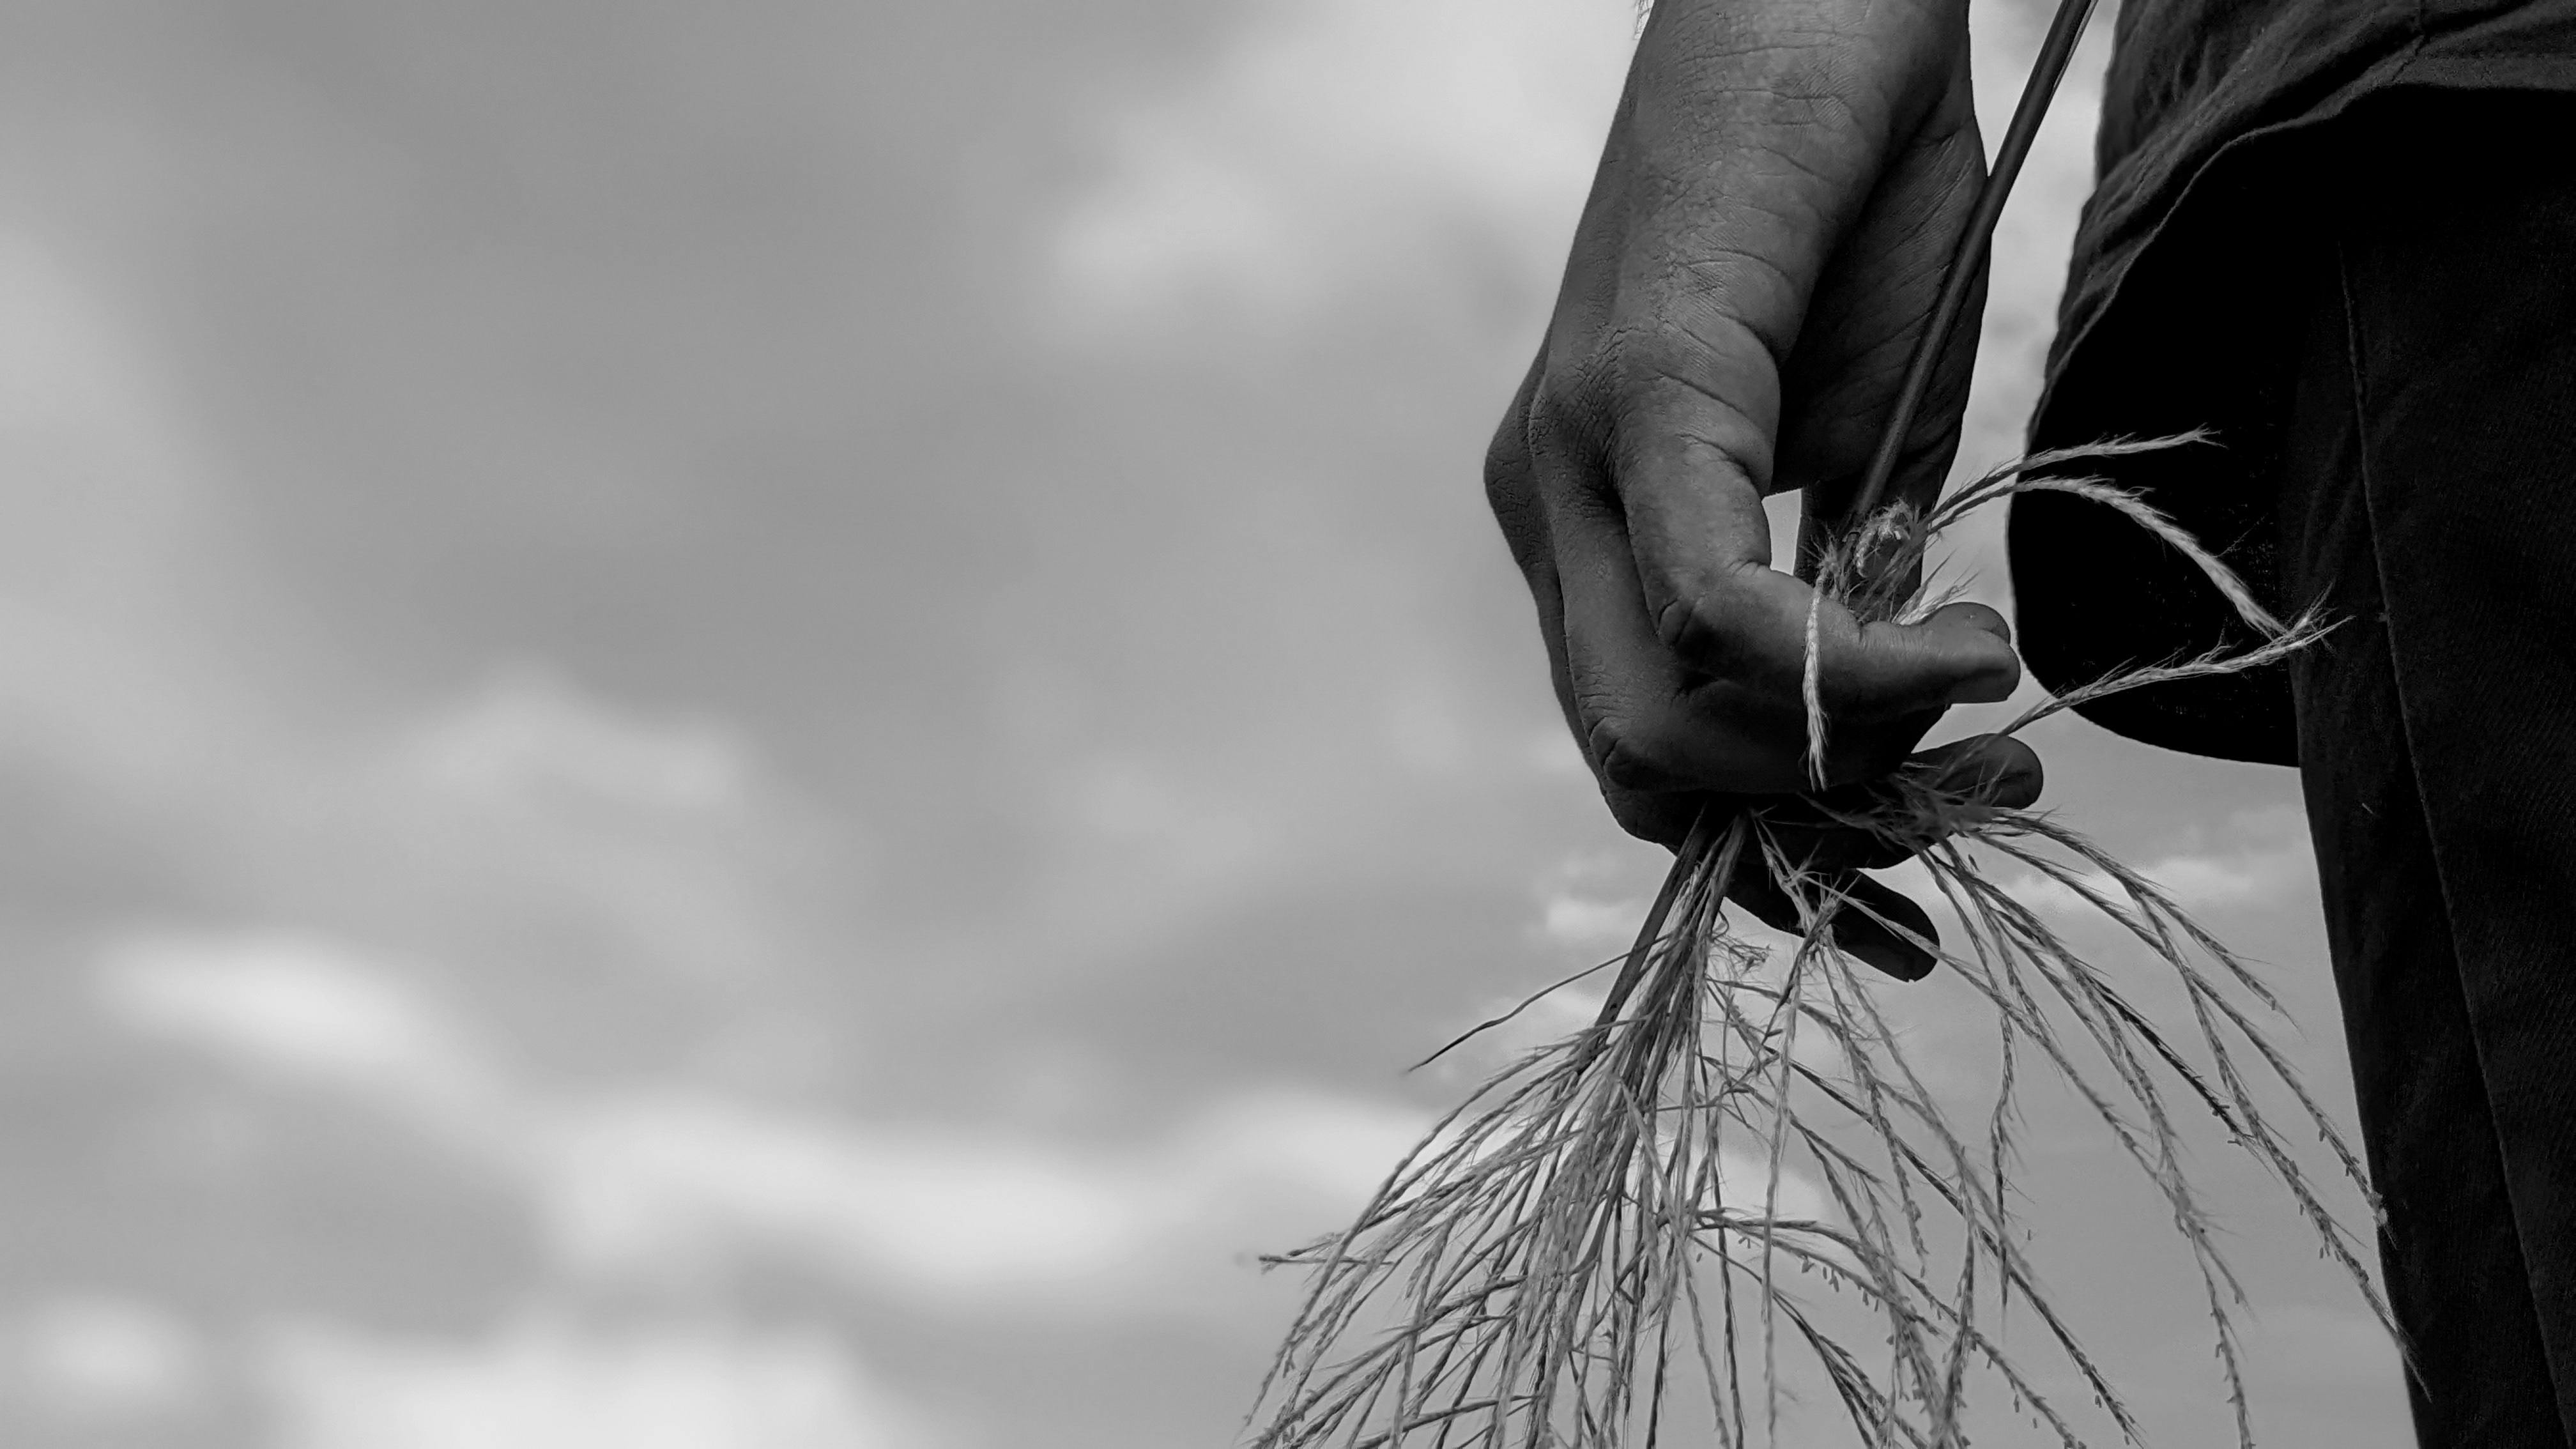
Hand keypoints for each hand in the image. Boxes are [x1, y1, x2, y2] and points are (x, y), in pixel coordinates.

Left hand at [1485, 0, 2034, 972]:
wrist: (1844, 16)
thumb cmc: (1856, 215)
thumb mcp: (1860, 451)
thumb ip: (1841, 590)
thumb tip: (1872, 727)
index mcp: (1584, 530)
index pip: (1636, 751)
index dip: (1762, 853)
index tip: (1900, 899)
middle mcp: (1547, 506)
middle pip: (1637, 767)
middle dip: (1813, 827)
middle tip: (1976, 793)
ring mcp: (1570, 454)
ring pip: (1660, 715)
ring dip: (1843, 759)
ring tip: (1989, 712)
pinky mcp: (1635, 392)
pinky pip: (1714, 599)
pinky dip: (1846, 664)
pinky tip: (1962, 651)